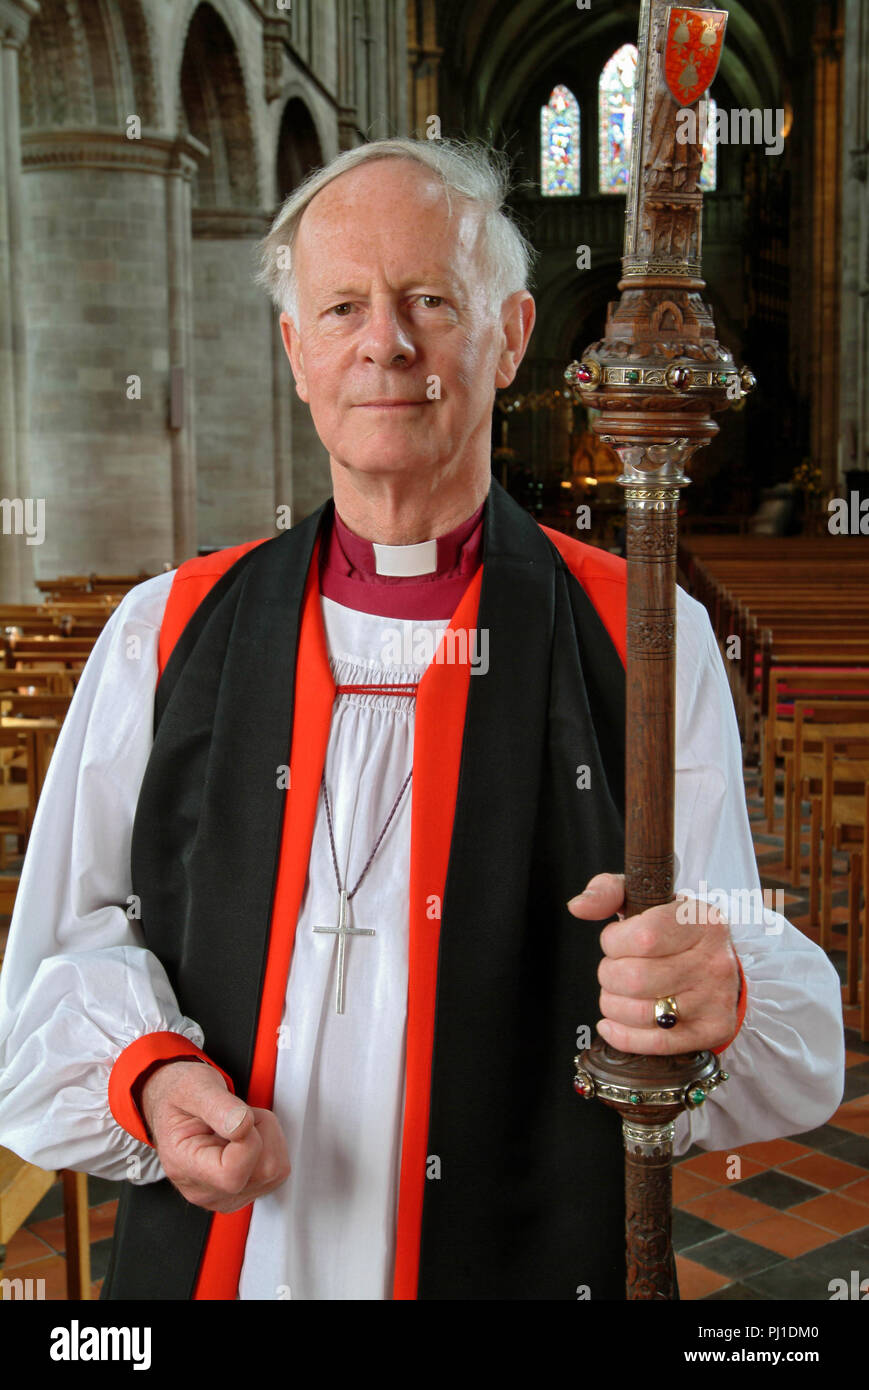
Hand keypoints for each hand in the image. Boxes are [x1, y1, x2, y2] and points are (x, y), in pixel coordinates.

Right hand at [140, 1060, 290, 1212]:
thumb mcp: (193, 1087)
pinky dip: (271, 1147)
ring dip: (268, 1137)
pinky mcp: (243, 1191)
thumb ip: (218, 1106)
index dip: (249, 1139)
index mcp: (184, 1167)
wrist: (173, 1104)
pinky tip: (247, 1137)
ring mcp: (225, 1195)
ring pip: (275, 1171)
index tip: (240, 1116)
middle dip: (262, 1131)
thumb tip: (242, 1125)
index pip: (233, 1173)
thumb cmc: (179, 1097)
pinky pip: (277, 1171)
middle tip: (239, 1114)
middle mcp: (204, 1191)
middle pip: (263, 1171)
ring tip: (241, 1124)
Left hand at [567, 872, 740, 1054]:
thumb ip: (608, 891)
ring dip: (613, 1004)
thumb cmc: (673, 929)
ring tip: (617, 993)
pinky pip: (656, 1043)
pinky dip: (623, 1035)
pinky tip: (612, 1023)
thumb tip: (578, 906)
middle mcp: (714, 960)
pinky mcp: (713, 1030)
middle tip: (614, 969)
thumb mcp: (646, 899)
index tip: (615, 940)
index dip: (613, 942)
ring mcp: (716, 999)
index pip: (642, 937)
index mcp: (700, 920)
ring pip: (641, 1013)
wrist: (718, 964)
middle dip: (609, 975)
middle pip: (636, 979)